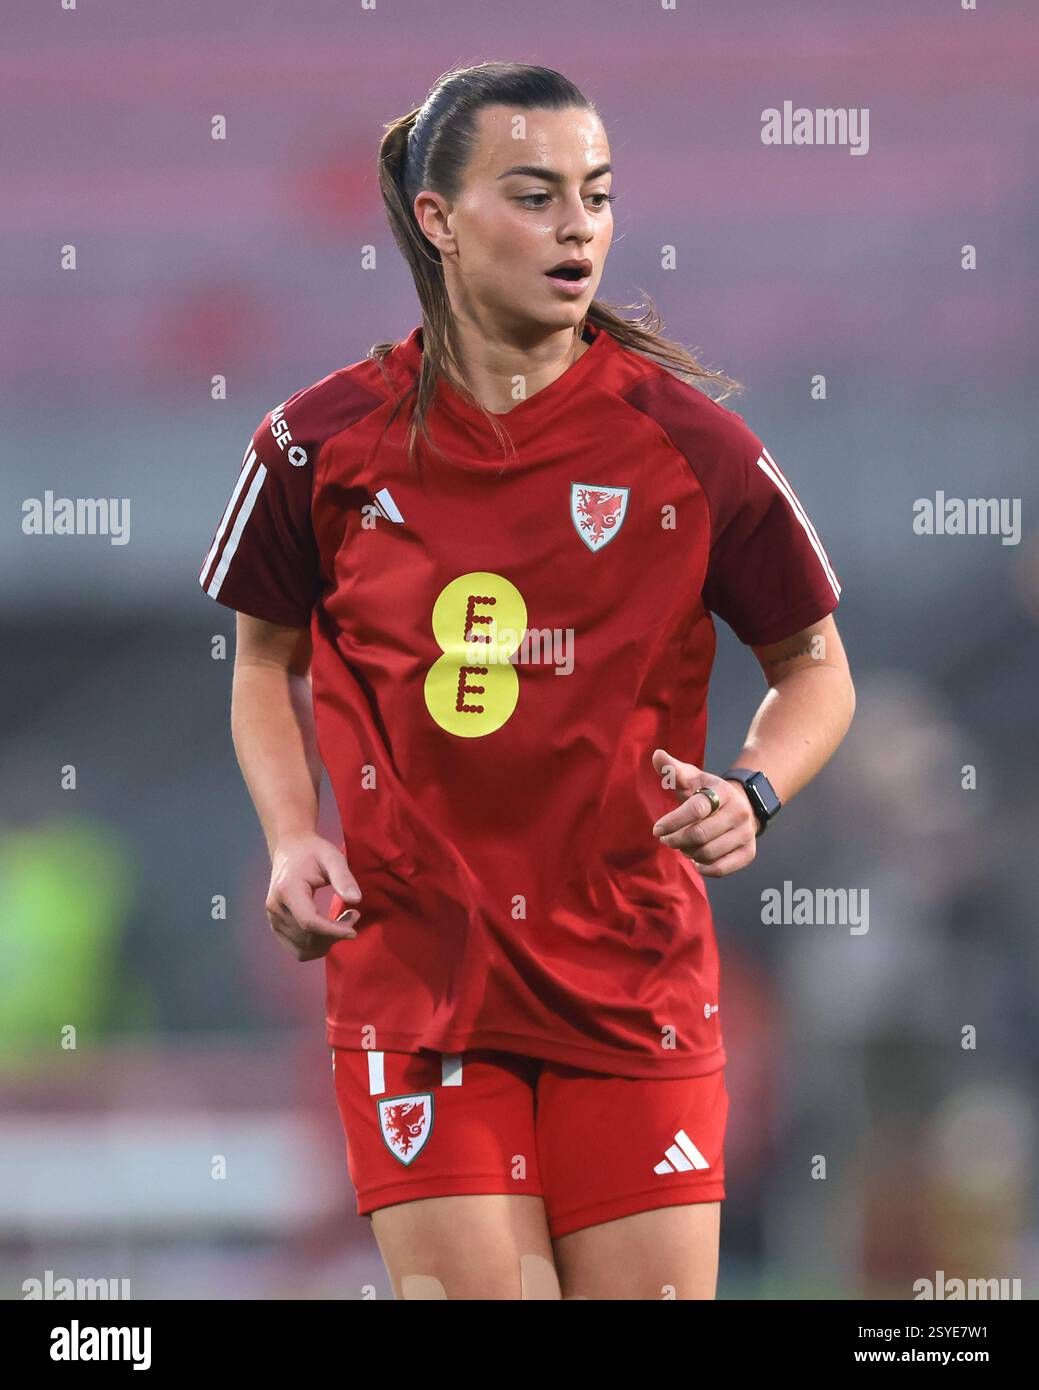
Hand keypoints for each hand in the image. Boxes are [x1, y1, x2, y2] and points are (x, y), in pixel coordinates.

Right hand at [265, 833, 362, 961]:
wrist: (289, 850)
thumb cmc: (312, 851)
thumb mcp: (332, 857)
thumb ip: (343, 877)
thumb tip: (356, 900)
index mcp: (287, 890)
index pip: (309, 922)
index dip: (333, 931)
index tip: (353, 932)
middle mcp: (275, 908)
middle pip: (307, 938)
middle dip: (334, 935)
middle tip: (353, 915)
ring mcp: (273, 919)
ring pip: (303, 948)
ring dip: (327, 943)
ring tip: (342, 922)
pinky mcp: (276, 926)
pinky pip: (298, 949)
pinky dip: (317, 946)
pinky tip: (329, 930)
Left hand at [650, 747, 757, 877]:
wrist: (742, 806)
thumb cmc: (708, 793)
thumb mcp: (692, 778)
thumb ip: (672, 769)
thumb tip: (657, 755)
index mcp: (723, 792)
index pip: (695, 809)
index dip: (672, 821)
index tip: (657, 829)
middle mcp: (739, 813)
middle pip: (699, 835)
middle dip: (675, 840)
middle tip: (666, 839)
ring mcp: (746, 834)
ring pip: (707, 853)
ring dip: (687, 853)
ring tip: (681, 845)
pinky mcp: (748, 853)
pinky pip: (720, 869)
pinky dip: (702, 867)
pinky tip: (695, 858)